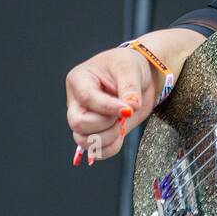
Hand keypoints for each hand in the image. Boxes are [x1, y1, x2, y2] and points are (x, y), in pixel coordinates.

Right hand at [65, 46, 156, 161]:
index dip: (108, 107)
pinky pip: (96, 151)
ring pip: (84, 141)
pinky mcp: (96, 132)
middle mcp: (77, 102)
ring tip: (124, 120)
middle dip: (106, 123)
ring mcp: (85, 119)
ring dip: (109, 136)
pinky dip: (110, 148)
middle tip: (125, 112)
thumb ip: (129, 88)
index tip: (128, 109)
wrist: (139, 76)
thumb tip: (131, 106)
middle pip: (78, 124)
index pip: (87, 98)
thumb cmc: (128, 65)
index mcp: (79, 80)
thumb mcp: (130, 68)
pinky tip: (121, 133)